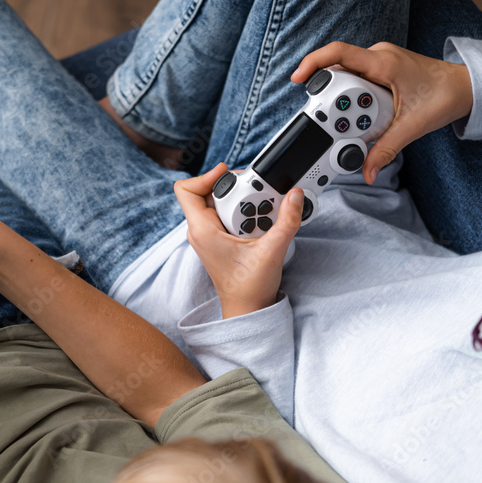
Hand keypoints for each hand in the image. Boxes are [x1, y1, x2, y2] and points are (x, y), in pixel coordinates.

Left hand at [175, 163, 300, 317]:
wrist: (247, 308)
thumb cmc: (249, 287)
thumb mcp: (272, 251)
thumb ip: (287, 221)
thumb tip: (295, 196)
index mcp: (203, 230)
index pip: (187, 189)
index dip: (205, 175)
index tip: (229, 174)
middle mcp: (201, 230)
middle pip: (211, 191)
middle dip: (237, 189)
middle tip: (259, 195)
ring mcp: (209, 234)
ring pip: (222, 202)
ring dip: (244, 201)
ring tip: (263, 211)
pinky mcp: (219, 238)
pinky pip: (228, 214)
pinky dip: (245, 212)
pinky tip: (261, 221)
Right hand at [291, 41, 472, 183]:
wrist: (465, 87)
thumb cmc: (444, 96)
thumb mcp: (412, 127)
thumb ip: (386, 149)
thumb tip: (366, 170)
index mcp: (383, 62)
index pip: (338, 53)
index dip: (312, 63)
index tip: (297, 79)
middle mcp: (377, 56)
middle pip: (337, 73)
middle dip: (331, 100)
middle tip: (335, 122)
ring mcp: (378, 62)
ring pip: (345, 79)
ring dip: (344, 103)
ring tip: (357, 122)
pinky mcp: (379, 70)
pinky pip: (355, 83)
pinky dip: (353, 101)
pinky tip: (361, 117)